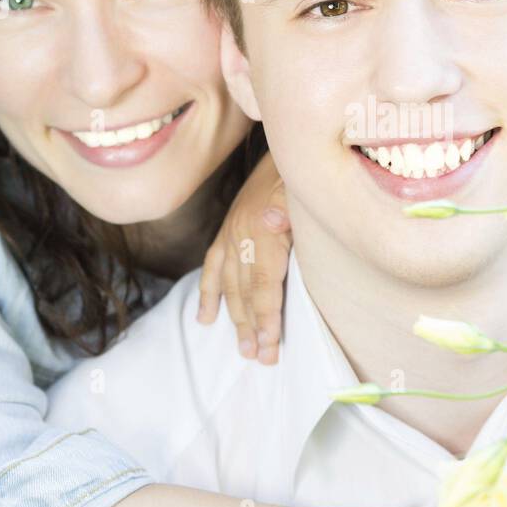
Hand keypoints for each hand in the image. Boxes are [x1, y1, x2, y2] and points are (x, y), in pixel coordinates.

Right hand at [197, 153, 291, 364]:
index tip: (270, 344)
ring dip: (235, 319)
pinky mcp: (226, 232)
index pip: (264, 283)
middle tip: (260, 358)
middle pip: (245, 291)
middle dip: (252, 327)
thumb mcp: (302, 189)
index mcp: (264, 229)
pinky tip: (205, 319)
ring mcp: (231, 234)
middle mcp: (242, 234)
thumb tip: (274, 222)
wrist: (286, 148)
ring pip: (229, 285)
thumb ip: (290, 210)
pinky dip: (208, 294)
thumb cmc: (300, 177)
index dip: (266, 316)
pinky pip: (211, 267)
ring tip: (243, 349)